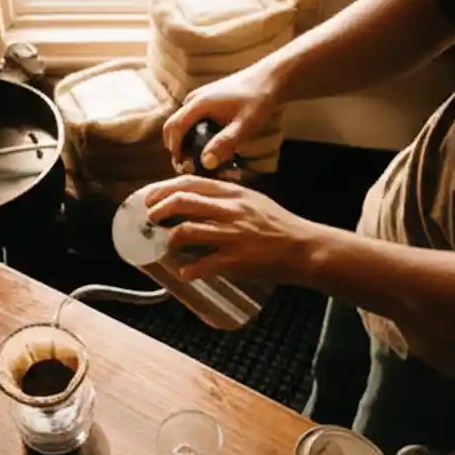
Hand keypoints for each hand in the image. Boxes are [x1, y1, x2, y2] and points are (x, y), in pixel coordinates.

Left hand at [141, 175, 324, 284]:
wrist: (304, 248)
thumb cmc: (279, 226)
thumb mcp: (253, 201)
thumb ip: (226, 198)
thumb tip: (196, 199)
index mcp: (233, 194)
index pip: (190, 183)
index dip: (163, 189)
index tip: (150, 197)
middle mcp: (230, 210)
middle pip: (182, 202)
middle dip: (158, 210)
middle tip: (150, 219)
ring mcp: (232, 235)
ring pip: (187, 230)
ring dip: (169, 238)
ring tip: (164, 244)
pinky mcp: (236, 260)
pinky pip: (203, 264)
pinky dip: (189, 269)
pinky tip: (185, 271)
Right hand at [161, 63, 283, 170]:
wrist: (271, 78)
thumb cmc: (260, 100)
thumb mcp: (245, 125)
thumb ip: (225, 143)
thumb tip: (206, 163)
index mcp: (199, 103)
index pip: (173, 128)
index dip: (175, 151)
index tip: (185, 167)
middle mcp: (194, 100)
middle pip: (175, 129)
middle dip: (181, 151)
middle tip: (196, 169)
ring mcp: (199, 100)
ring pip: (185, 127)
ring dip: (191, 146)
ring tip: (210, 164)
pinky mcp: (207, 103)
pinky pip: (195, 123)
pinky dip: (200, 138)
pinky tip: (217, 150)